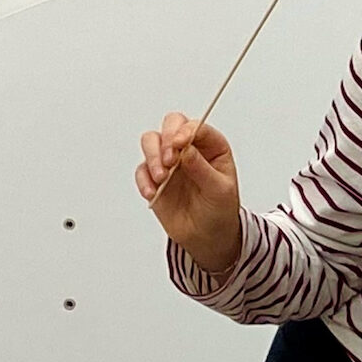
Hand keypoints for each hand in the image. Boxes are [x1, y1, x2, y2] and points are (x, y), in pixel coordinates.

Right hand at [135, 111, 243, 275]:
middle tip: (169, 160)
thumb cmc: (220, 210)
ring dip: (152, 157)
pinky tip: (152, 192)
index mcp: (212, 147)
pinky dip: (143, 179)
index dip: (185, 130)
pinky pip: (141, 169)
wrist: (207, 237)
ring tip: (162, 178)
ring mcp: (170, 161)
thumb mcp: (220, 190)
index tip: (179, 144)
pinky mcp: (154, 177)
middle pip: (171, 124)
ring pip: (151, 141)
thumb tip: (186, 150)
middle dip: (165, 139)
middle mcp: (190, 149)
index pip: (196, 126)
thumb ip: (203, 168)